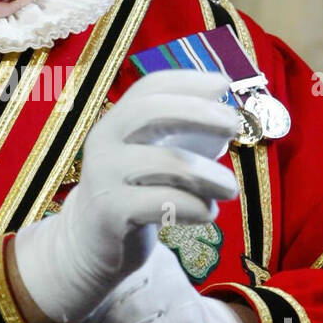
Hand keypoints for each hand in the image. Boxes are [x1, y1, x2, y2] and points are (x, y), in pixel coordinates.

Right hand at [11, 70, 239, 322]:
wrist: (89, 241)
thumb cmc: (133, 191)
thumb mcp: (149, 155)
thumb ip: (181, 135)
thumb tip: (228, 115)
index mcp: (116, 121)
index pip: (150, 87)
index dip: (188, 81)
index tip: (224, 84)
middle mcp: (104, 141)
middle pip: (150, 111)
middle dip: (199, 112)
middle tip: (233, 124)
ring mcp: (105, 176)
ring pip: (167, 162)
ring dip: (210, 174)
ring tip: (230, 188)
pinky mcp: (113, 212)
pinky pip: (166, 202)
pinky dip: (197, 207)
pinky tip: (208, 213)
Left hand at [63, 239, 255, 322]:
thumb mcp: (106, 305)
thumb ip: (79, 299)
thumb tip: (44, 309)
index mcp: (133, 253)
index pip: (93, 267)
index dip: (76, 301)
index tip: (67, 320)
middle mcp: (157, 264)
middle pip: (106, 293)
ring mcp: (175, 291)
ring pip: (123, 317)